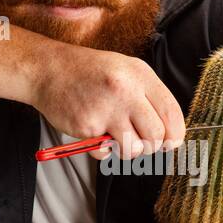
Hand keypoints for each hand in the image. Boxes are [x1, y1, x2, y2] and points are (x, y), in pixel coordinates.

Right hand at [30, 44, 185, 159]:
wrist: (48, 70)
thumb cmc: (90, 73)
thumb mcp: (126, 71)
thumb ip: (149, 97)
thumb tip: (171, 134)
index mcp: (140, 75)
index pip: (172, 113)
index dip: (174, 134)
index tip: (169, 142)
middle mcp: (125, 91)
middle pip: (156, 136)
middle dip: (151, 145)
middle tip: (140, 140)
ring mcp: (106, 109)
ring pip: (133, 149)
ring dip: (127, 149)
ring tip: (116, 136)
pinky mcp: (87, 126)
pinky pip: (105, 152)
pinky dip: (102, 149)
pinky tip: (95, 132)